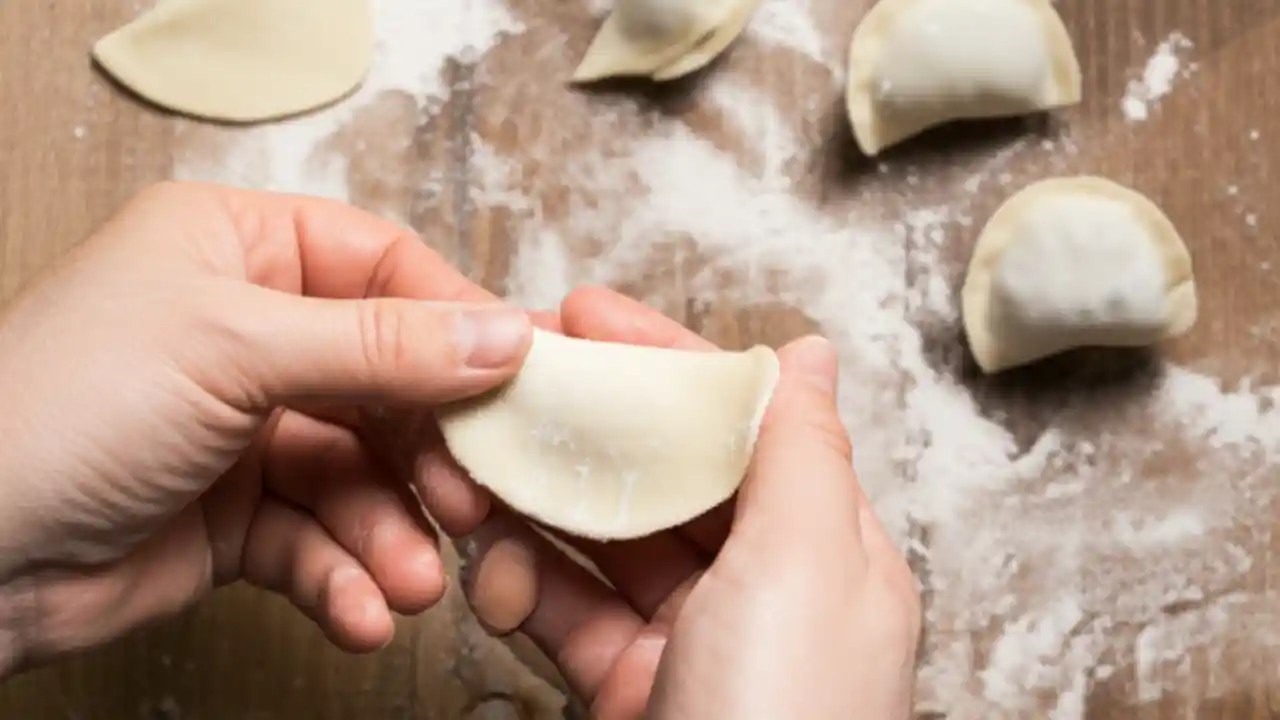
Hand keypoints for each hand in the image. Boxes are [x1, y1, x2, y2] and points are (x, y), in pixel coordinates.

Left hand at [0, 182, 533, 675]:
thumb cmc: (65, 407)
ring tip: (419, 579)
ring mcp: (246, 428)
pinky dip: (347, 577)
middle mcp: (249, 331)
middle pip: (388, 378)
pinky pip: (319, 539)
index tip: (526, 373)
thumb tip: (506, 336)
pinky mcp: (239, 516)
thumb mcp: (234, 348)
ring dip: (394, 530)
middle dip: (432, 448)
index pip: (382, 266)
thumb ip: (380, 346)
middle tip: (478, 498)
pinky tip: (366, 612)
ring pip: (362, 472)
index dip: (456, 321)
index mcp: (238, 249)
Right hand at [458, 288, 921, 718]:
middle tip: (503, 380)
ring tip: (470, 471)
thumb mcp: (806, 565)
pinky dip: (522, 588)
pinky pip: (565, 615)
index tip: (582, 313)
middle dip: (582, 425)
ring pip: (599, 541)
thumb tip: (808, 353)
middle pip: (660, 472)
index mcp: (824, 545)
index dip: (661, 360)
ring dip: (533, 504)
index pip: (736, 420)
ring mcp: (691, 640)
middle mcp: (762, 586)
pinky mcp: (629, 690)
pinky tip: (488, 570)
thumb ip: (799, 451)